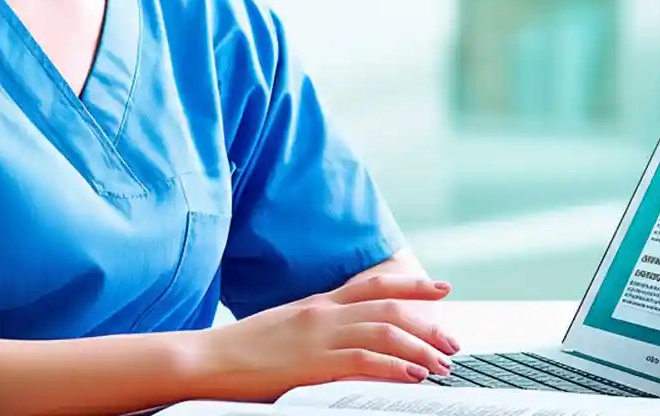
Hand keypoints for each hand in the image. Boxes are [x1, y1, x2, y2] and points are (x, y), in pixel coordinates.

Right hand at [196, 275, 460, 401]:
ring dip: (420, 348)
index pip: (374, 285)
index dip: (412, 286)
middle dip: (428, 323)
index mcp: (319, 302)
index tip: (441, 289)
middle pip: (390, 309)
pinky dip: (394, 366)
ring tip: (441, 365)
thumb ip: (317, 325)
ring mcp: (319, 336)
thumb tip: (345, 334)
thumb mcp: (286, 325)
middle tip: (453, 341)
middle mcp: (324, 313)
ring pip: (385, 333)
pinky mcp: (313, 362)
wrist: (206, 358)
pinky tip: (413, 375)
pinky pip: (364, 360)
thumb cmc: (242, 348)